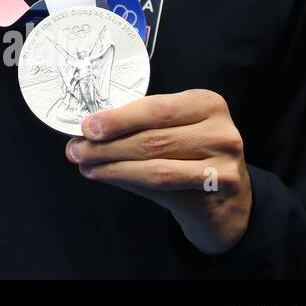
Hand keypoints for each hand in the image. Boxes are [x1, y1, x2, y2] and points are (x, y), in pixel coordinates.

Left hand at [66, 89, 251, 254]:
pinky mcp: (217, 192)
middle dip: (106, 145)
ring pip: (155, 166)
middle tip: (75, 150)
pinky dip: (127, 180)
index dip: (118, 119)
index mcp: (206, 103)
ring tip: (84, 164)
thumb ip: (139, 128)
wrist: (229, 202)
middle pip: (152, 138)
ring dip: (112, 166)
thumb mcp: (173, 131)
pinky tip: (105, 176)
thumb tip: (88, 131)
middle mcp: (220, 131)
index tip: (86, 127)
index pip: (156, 109)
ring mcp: (224, 164)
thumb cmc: (192, 156)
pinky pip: (163, 187)